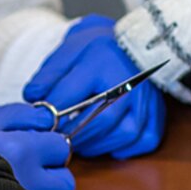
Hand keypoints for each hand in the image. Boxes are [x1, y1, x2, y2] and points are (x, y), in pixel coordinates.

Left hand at [23, 15, 165, 159]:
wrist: (137, 41)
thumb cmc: (99, 48)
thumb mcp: (69, 50)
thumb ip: (48, 74)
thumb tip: (33, 100)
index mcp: (101, 60)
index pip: (69, 97)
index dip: (51, 115)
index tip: (43, 122)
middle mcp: (128, 81)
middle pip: (100, 121)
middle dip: (75, 135)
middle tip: (60, 139)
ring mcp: (147, 99)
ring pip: (123, 134)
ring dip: (97, 145)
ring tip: (81, 141)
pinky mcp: (158, 112)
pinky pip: (145, 140)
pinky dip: (126, 148)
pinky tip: (110, 144)